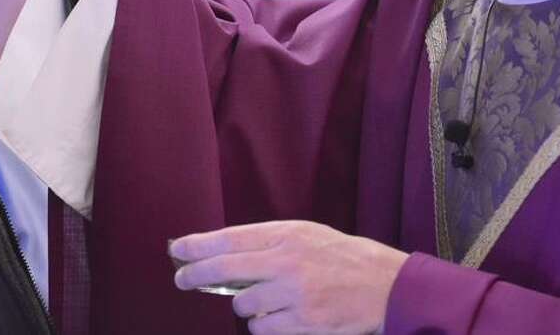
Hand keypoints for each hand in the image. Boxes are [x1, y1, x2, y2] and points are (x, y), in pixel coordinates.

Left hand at [171, 220, 408, 333]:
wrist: (383, 284)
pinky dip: (263, 324)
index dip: (197, 245)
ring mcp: (293, 295)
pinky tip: (278, 315)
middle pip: (224, 269)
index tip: (176, 249)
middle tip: (181, 279)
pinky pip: (262, 328)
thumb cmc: (338, 256)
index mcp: (285, 235)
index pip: (229, 238)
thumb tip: (218, 254)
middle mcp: (286, 262)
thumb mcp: (303, 234)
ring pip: (241, 305)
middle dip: (195, 275)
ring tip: (265, 298)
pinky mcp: (302, 323)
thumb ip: (265, 243)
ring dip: (243, 305)